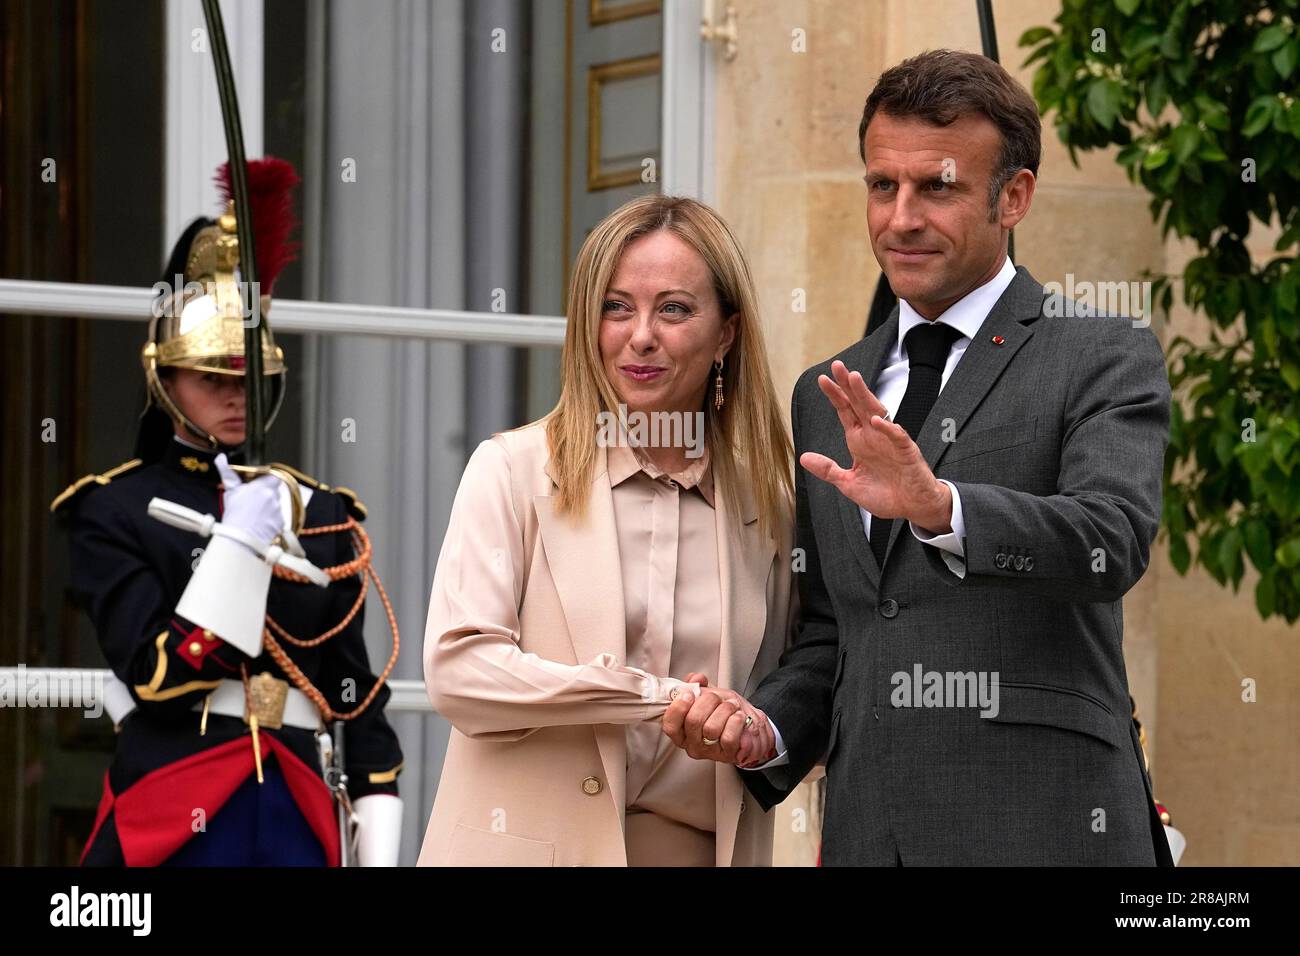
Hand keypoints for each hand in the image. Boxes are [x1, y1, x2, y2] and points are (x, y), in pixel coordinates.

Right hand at [214, 453, 284, 547]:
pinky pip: (277, 519)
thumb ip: (227, 473)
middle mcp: (273, 497)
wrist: (240, 539)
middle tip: (253, 501)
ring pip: (276, 505)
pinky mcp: (280, 524)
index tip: (260, 483)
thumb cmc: (234, 515)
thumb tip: (221, 458)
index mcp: (263, 486)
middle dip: (266, 494)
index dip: (268, 479)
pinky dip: (270, 520)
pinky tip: (258, 524)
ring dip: (268, 508)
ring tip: (254, 515)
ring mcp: (278, 511)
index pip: (274, 476)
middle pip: (274, 491)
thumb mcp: (230, 491)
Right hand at [662, 673, 775, 766]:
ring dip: (725, 709)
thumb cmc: (727, 712)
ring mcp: (709, 751)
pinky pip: (728, 737)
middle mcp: (692, 744)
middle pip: (693, 721)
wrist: (751, 724)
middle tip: (717, 698)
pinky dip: (736, 721)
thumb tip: (695, 679)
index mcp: (682, 730)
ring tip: (731, 707)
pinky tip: (738, 718)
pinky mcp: (727, 755)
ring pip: (711, 728)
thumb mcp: (710, 694)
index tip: (689, 694)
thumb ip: (698, 686)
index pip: (670, 725)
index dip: (678, 708)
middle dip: (709, 701)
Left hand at [799, 360, 952, 532]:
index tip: (822, 379)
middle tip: (837, 366)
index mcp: (859, 440)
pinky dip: (887, 428)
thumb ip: (828, 470)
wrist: (913, 507)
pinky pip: (897, 436)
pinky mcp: (907, 452)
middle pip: (859, 404)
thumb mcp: (849, 483)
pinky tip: (876, 420)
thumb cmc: (885, 495)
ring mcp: (890, 441)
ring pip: (877, 412)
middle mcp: (873, 435)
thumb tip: (803, 458)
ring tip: (855, 379)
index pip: (845, 411)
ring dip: (865, 396)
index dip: (835, 395)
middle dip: (848, 385)